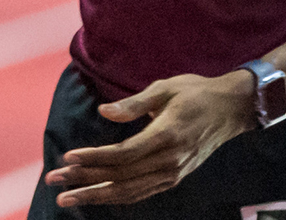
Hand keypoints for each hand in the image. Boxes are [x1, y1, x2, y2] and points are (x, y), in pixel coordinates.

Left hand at [44, 70, 258, 207]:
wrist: (231, 110)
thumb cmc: (195, 92)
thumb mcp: (164, 88)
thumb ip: (133, 103)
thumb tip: (103, 112)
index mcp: (166, 136)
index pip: (123, 155)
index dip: (94, 158)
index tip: (68, 157)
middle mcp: (169, 161)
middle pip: (120, 177)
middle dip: (84, 181)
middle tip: (54, 181)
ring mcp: (173, 173)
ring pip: (128, 192)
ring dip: (95, 196)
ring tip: (67, 198)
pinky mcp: (174, 177)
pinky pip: (141, 193)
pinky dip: (117, 197)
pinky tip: (97, 197)